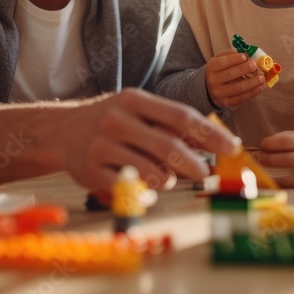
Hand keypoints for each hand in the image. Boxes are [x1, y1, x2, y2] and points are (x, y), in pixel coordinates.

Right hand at [55, 88, 241, 192]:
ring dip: (168, 180)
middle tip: (204, 173)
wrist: (61, 131)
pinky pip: (131, 189)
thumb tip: (212, 140)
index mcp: (133, 100)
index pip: (181, 117)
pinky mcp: (90, 172)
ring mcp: (101, 146)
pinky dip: (146, 192)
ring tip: (166, 178)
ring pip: (152, 172)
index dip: (210, 134)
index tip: (232, 148)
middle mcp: (116, 120)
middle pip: (168, 146)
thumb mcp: (137, 111)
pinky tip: (146, 188)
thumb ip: (169, 124)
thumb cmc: (111, 121)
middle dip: (194, 164)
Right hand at [205, 51, 265, 107]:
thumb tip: (250, 57)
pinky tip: (260, 87)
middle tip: (255, 66)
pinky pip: (240, 98)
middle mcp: (213, 81)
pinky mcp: (226, 102)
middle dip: (244, 69)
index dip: (234, 59)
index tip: (245, 57)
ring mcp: (219, 93)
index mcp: (212, 67)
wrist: (210, 87)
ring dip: (251, 83)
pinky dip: (252, 93)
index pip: (223, 63)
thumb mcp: (222, 59)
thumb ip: (233, 57)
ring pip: (237, 88)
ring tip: (262, 78)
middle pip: (230, 75)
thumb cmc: (220, 70)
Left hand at [258, 130, 293, 186]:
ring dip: (276, 173)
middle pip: (289, 159)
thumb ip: (280, 139)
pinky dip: (283, 182)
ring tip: (263, 170)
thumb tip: (264, 147)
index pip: (287, 141)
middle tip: (261, 158)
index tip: (263, 144)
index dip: (272, 143)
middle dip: (272, 159)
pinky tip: (272, 180)